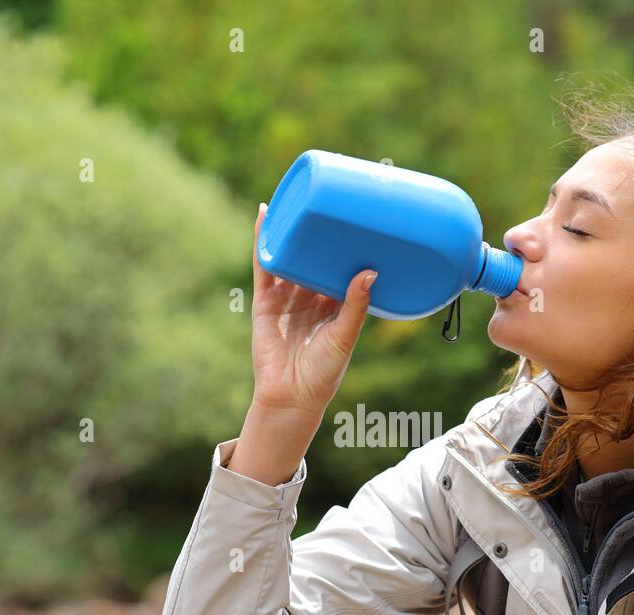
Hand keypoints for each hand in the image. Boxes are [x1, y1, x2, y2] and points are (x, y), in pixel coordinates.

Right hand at [250, 202, 376, 413]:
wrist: (291, 396)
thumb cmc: (324, 373)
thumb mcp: (345, 336)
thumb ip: (356, 305)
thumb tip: (370, 272)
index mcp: (334, 307)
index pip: (342, 270)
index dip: (349, 248)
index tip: (360, 221)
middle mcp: (311, 299)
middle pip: (315, 259)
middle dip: (321, 235)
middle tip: (331, 201)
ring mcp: (287, 298)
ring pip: (291, 258)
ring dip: (292, 232)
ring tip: (298, 199)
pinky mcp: (265, 300)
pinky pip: (265, 266)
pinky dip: (263, 241)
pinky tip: (265, 216)